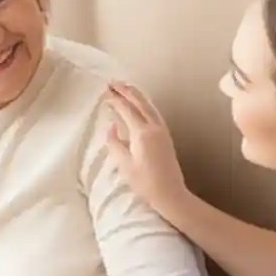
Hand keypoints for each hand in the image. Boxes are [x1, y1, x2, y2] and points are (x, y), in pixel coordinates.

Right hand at [103, 82, 189, 215]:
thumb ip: (115, 143)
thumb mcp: (124, 165)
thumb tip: (111, 127)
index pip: (126, 110)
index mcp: (142, 133)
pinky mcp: (165, 136)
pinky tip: (139, 105)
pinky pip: (153, 113)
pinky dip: (144, 104)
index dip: (115, 100)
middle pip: (139, 102)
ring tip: (125, 87)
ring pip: (148, 105)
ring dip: (136, 95)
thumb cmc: (145, 183)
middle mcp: (154, 128)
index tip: (105, 93)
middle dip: (126, 90)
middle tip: (112, 82)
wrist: (170, 194)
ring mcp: (162, 131)